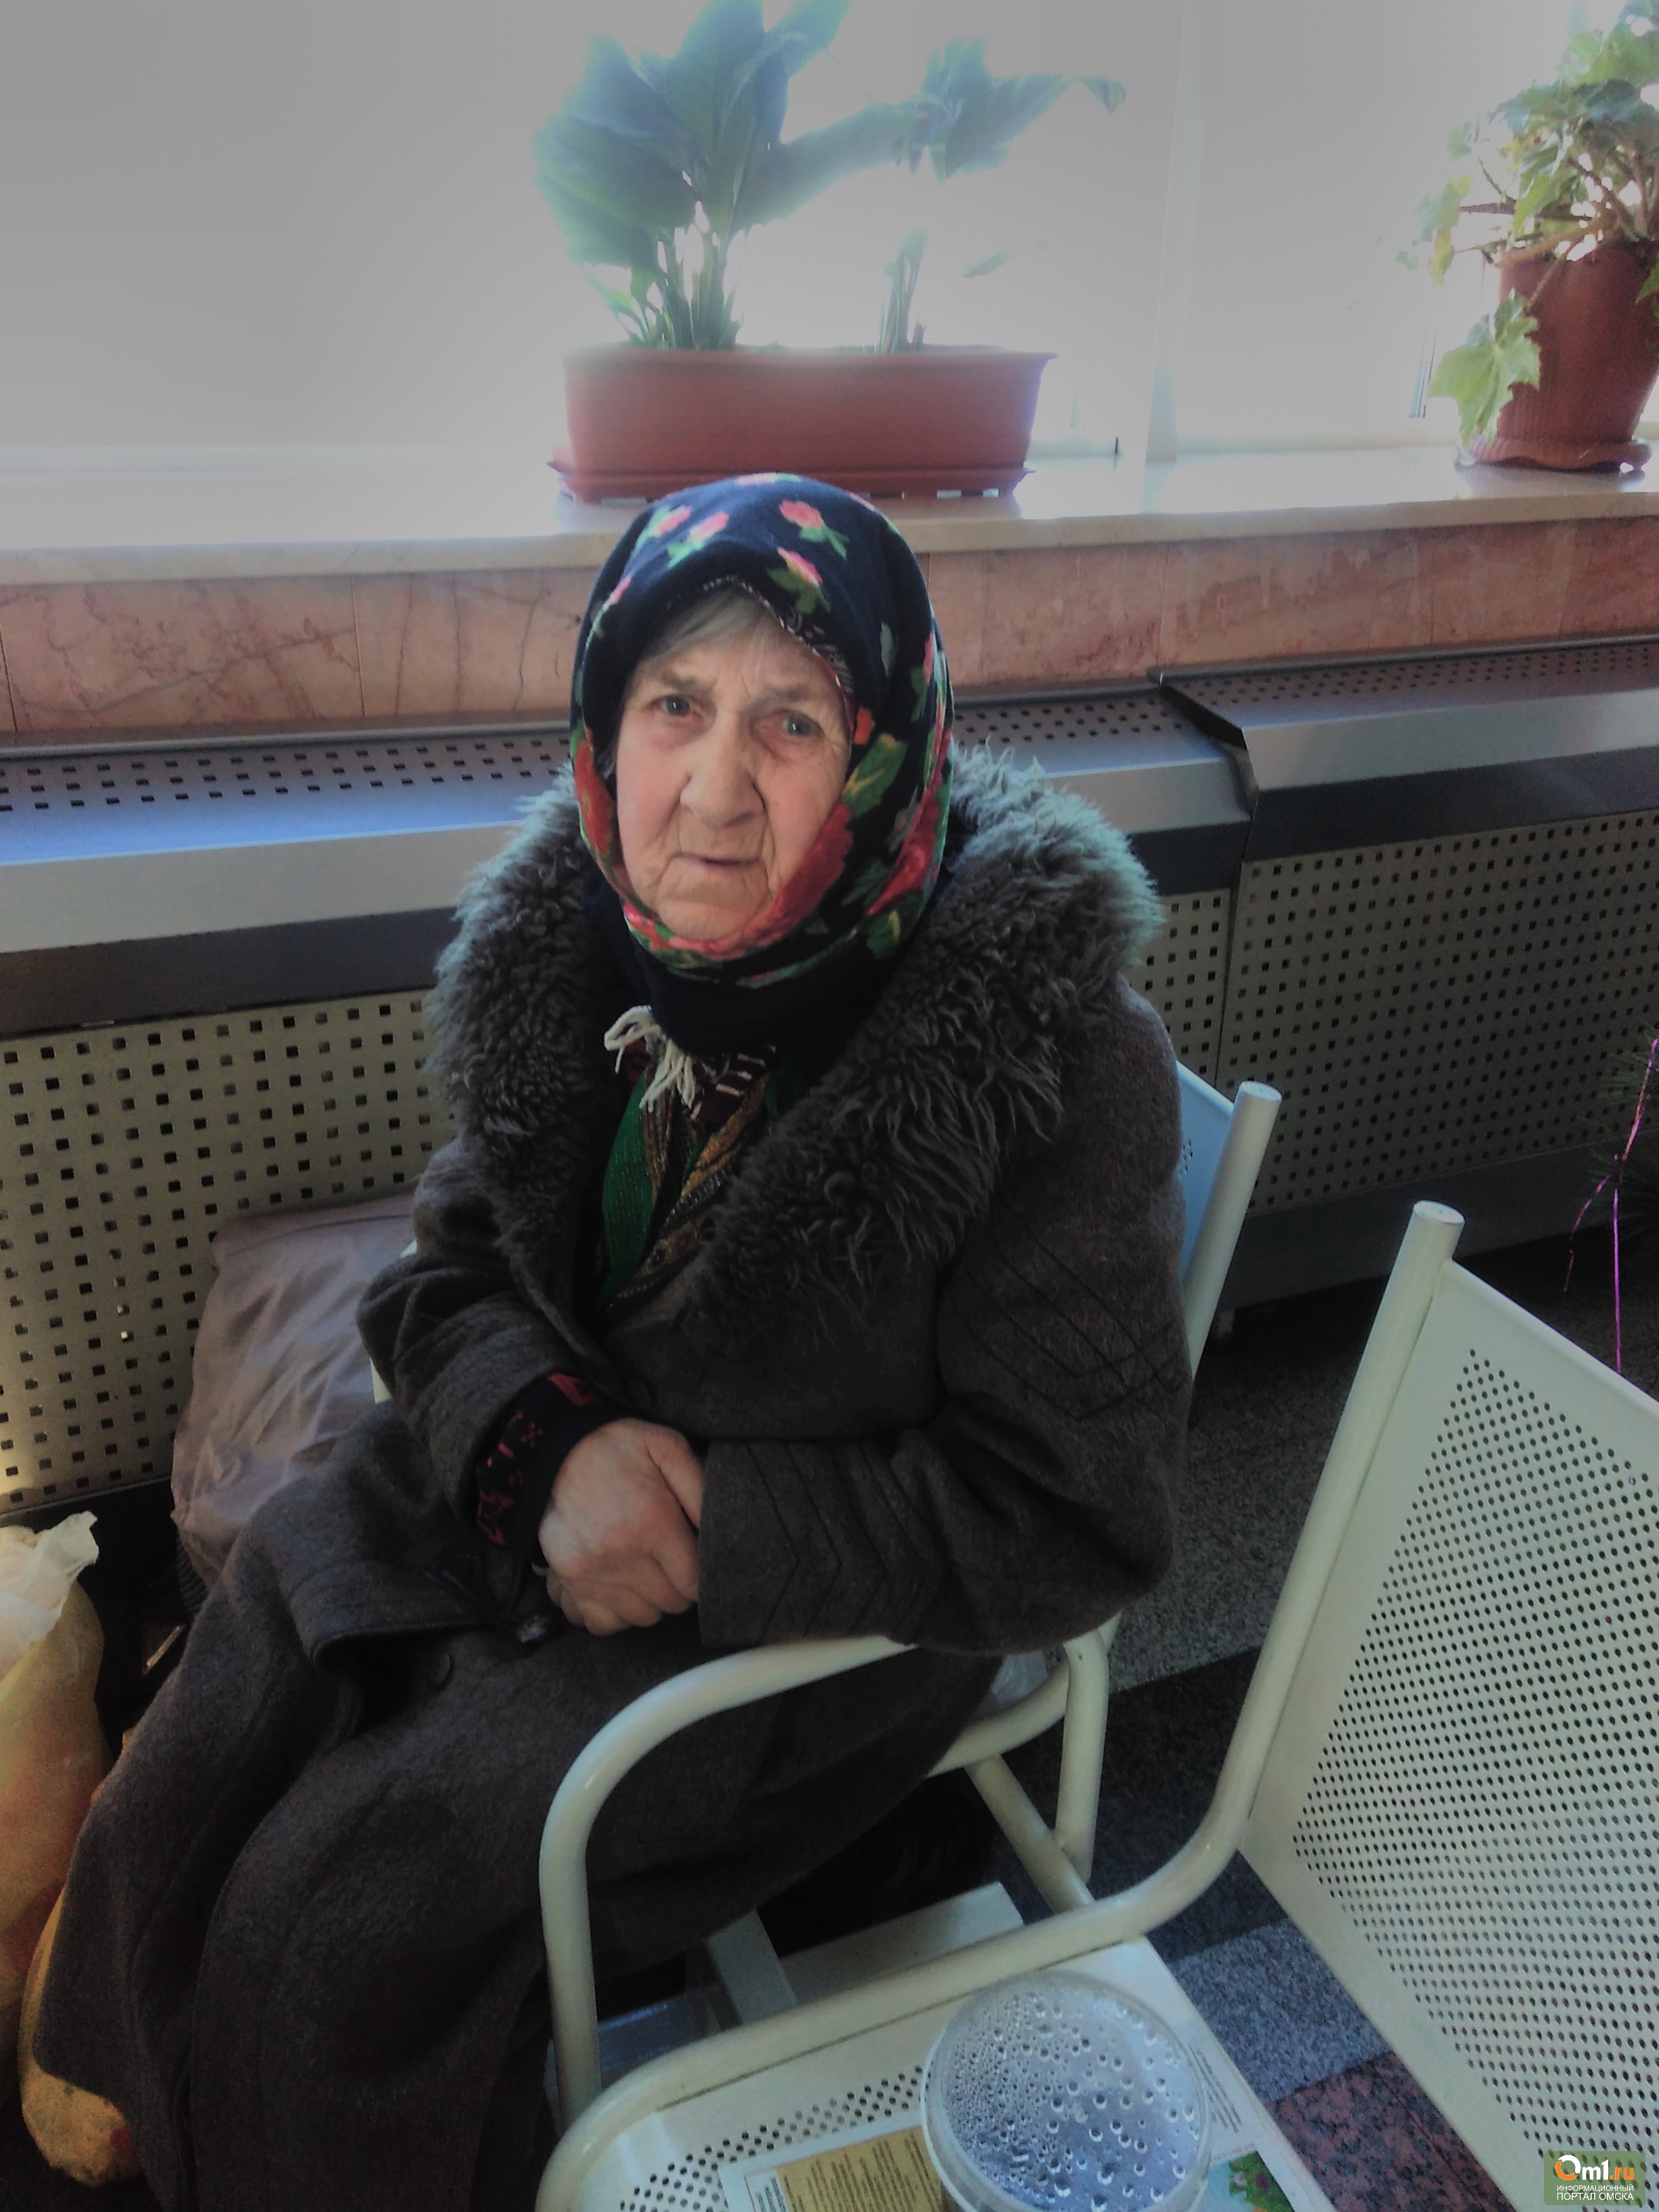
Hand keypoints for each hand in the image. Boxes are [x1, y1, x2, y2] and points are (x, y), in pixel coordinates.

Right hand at [537, 1421, 702, 1635]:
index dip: (700, 1577)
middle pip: (669, 1603)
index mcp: (652, 1522)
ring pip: (640, 1617)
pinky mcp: (570, 1580)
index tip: (694, 1561)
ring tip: (647, 1572)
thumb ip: (699, 1487)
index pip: (692, 1584)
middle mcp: (621, 1554)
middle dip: (678, 1588)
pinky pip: (600, 1623)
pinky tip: (620, 1589)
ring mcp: (591, 1572)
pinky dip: (614, 1614)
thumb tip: (721, 1530)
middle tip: (672, 1563)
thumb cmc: (617, 1449)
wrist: (553, 1451)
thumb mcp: (667, 1447)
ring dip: (650, 1601)